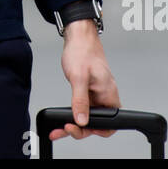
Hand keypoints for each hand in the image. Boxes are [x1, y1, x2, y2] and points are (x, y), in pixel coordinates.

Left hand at [50, 19, 120, 140]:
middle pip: (96, 123)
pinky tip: (62, 118)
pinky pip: (81, 108)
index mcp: (109, 94)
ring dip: (73, 124)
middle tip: (64, 129)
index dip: (95, 131)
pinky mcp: (87, 92)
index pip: (109, 124)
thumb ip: (80, 101)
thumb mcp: (79, 78)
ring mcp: (96, 95)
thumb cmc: (82, 51)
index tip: (80, 129)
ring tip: (58, 129)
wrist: (78, 37)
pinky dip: (71, 115)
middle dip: (79, 130)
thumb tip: (81, 120)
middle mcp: (105, 97)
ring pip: (87, 117)